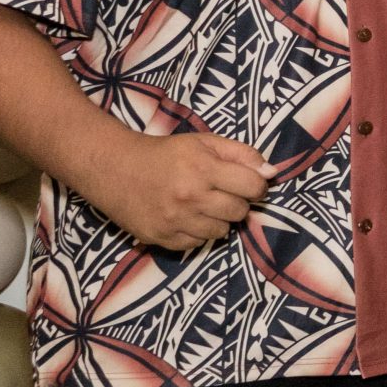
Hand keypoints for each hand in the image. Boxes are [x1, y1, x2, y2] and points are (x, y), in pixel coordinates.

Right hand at [83, 131, 272, 251]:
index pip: (253, 187)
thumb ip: (242, 154)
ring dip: (218, 220)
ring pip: (221, 232)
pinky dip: (197, 233)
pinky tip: (186, 217)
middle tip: (222, 193)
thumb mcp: (204, 142)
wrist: (114, 168)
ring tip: (203, 205)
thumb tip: (271, 174)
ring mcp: (175, 220)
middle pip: (240, 212)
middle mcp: (191, 196)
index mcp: (204, 168)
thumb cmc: (165, 153)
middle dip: (238, 203)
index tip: (249, 184)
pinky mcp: (161, 238)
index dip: (257, 186)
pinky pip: (196, 244)